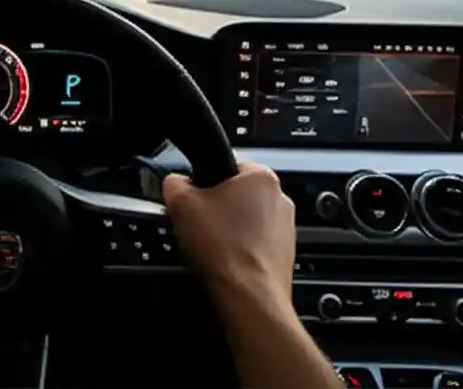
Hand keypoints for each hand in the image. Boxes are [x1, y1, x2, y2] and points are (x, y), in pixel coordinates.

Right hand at [163, 161, 295, 301]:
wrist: (248, 296)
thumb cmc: (222, 247)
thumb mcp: (181, 205)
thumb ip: (174, 183)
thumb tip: (175, 182)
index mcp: (261, 176)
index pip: (226, 166)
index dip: (203, 183)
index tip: (194, 201)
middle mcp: (281, 198)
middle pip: (237, 195)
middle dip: (218, 207)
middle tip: (200, 224)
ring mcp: (287, 227)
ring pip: (247, 220)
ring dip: (230, 229)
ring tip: (214, 246)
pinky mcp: (286, 253)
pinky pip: (256, 243)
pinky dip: (241, 249)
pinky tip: (227, 260)